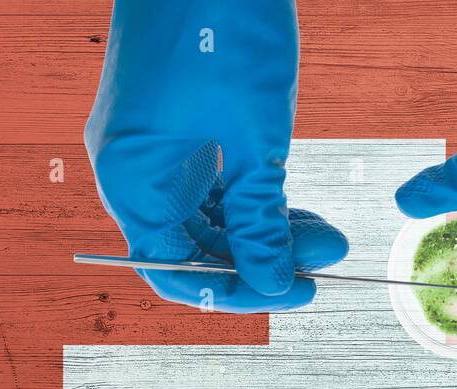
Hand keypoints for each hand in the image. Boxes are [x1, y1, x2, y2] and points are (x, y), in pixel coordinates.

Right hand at [85, 1, 346, 312]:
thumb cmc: (221, 25)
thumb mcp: (254, 139)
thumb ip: (260, 220)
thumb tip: (272, 284)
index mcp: (132, 180)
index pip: (175, 272)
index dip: (236, 293)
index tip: (293, 293)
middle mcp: (130, 169)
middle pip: (193, 247)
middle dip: (261, 258)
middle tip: (326, 260)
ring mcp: (150, 146)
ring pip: (206, 217)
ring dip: (262, 229)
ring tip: (324, 233)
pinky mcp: (171, 125)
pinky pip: (207, 182)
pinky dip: (250, 197)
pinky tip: (294, 204)